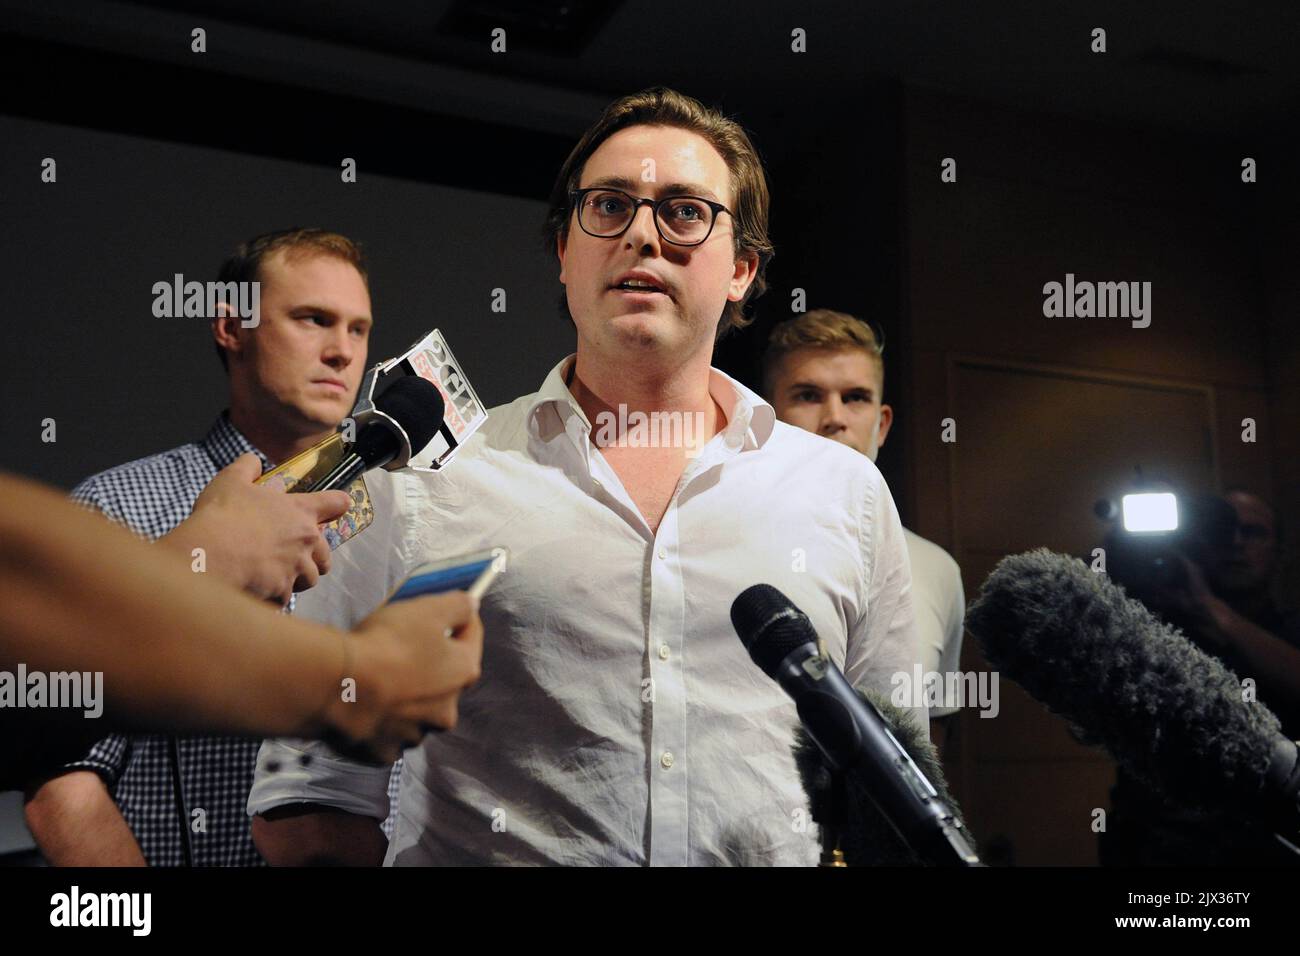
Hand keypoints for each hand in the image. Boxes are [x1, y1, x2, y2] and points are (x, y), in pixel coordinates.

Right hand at [164, 454, 350, 604]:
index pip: (334, 503)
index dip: (339, 503)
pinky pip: (285, 597)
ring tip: (279, 575)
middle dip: (315, 557)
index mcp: (300, 511)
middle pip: (326, 554)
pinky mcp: (284, 591)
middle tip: (296, 556)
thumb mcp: (231, 481)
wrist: (210, 553)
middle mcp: (306, 541)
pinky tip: (259, 592)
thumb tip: (252, 460)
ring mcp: (297, 568)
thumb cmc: (224, 514)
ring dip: (299, 578)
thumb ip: (246, 467)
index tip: (343, 504)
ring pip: (310, 578)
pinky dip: (275, 596)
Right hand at [325, 591, 484, 762]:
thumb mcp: (428, 610)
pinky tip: (365, 705)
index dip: (460, 619)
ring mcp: (413, 735)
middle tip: (403, 646)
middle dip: (430, 662)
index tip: (449, 610)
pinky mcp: (383, 752)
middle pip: (443, 679)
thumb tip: (471, 605)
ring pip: (415, 710)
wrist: (338, 685)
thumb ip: (458, 605)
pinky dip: (379, 720)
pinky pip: (386, 733)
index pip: (471, 637)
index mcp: (463, 674)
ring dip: (405, 696)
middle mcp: (446, 711)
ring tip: (379, 677)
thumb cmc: (387, 644)